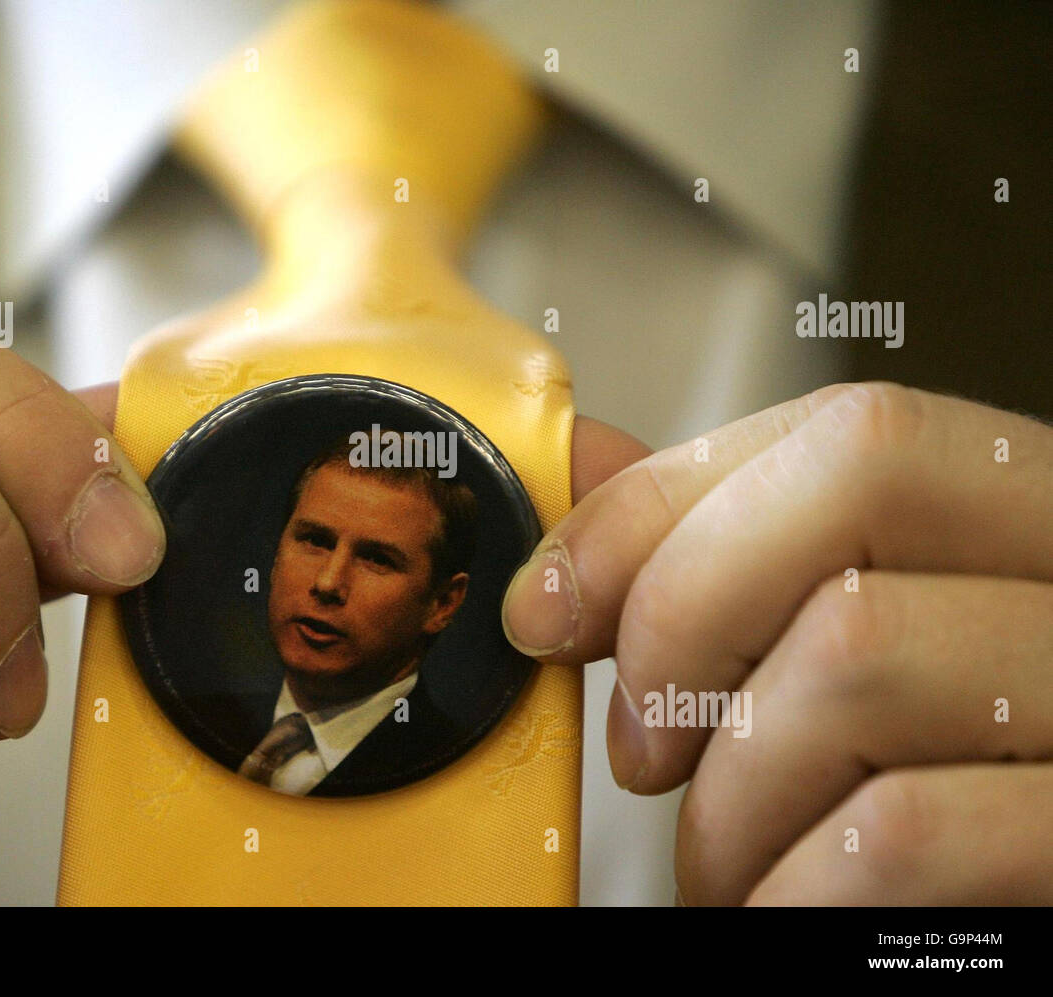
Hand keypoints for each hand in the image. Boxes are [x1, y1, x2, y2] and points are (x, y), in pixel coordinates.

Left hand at [504, 383, 1052, 903]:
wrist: (991, 950)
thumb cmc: (918, 799)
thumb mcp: (835, 649)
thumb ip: (722, 546)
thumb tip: (577, 459)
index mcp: (1024, 518)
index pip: (852, 429)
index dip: (663, 504)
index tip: (552, 603)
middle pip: (863, 480)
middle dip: (685, 614)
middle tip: (642, 749)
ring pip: (856, 651)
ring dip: (726, 795)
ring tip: (723, 861)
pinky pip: (898, 831)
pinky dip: (784, 886)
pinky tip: (778, 907)